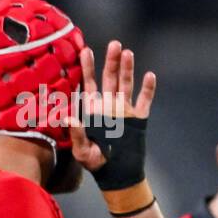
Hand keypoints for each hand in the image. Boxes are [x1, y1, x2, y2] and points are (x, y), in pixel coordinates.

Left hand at [68, 40, 156, 188]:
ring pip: (126, 84)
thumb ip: (76, 133)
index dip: (87, 67)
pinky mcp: (139, 118)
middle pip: (110, 77)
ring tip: (128, 53)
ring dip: (127, 69)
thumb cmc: (95, 162)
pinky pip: (145, 100)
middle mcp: (109, 105)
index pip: (88, 83)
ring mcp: (125, 110)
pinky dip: (148, 89)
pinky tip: (149, 76)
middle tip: (114, 44)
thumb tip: (68, 117)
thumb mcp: (81, 150)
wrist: (118, 173)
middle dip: (111, 61)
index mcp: (93, 109)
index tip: (85, 50)